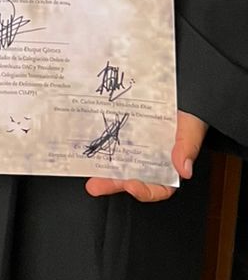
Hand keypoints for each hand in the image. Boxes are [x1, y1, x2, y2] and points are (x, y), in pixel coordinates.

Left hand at [84, 110, 206, 201]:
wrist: (179, 88)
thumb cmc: (189, 110)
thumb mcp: (191, 125)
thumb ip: (187, 146)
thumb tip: (185, 170)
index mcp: (171, 164)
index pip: (160, 187)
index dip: (145, 191)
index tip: (131, 186)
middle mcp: (151, 159)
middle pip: (132, 178)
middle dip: (113, 184)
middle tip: (96, 186)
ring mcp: (136, 145)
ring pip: (119, 163)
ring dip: (103, 171)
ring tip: (87, 173)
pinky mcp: (125, 132)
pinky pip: (113, 142)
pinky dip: (102, 147)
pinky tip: (90, 148)